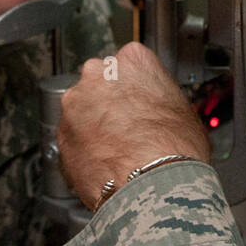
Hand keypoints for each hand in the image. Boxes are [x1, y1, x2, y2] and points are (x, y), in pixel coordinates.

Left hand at [58, 42, 210, 209]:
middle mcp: (98, 74)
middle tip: (129, 124)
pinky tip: (104, 162)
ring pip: (83, 108)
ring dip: (94, 124)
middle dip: (111, 100)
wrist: (152, 185)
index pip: (132, 62)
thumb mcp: (185, 112)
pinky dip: (84, 147)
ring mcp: (75, 104)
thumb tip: (164, 112)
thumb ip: (163, 101)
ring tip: (117, 147)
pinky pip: (73, 137)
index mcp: (133, 60)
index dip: (139, 86)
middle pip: (101, 81)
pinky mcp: (61, 134)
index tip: (142, 100)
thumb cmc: (174, 148)